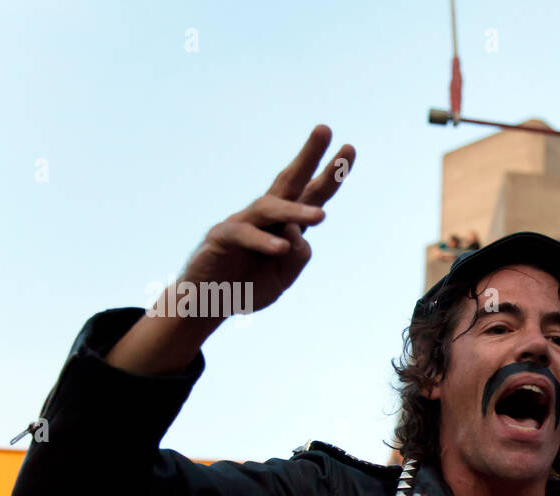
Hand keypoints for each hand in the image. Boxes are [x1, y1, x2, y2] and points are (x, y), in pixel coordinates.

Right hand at [155, 125, 354, 317]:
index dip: (331, 174)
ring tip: (321, 217)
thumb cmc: (248, 286)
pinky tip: (281, 248)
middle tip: (325, 129)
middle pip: (289, 181)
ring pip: (271, 208)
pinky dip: (263, 242)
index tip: (349, 148)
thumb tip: (300, 238)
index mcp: (286, 225)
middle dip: (308, 156)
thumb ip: (298, 260)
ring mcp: (242, 222)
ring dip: (297, 212)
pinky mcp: (221, 237)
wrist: (210, 303)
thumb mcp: (283, 278)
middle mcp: (266, 217)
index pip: (312, 194)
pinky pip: (244, 234)